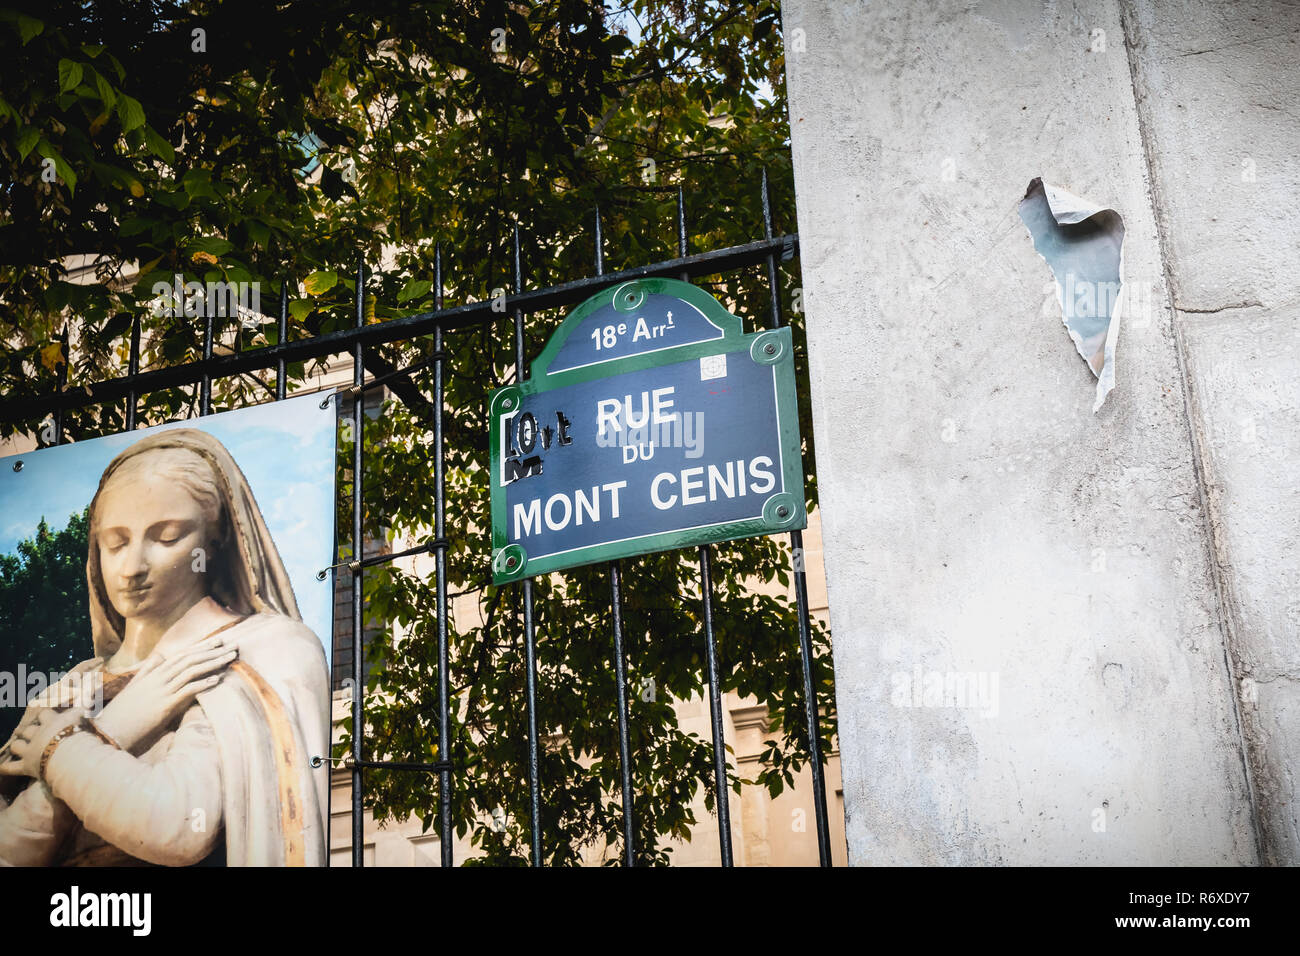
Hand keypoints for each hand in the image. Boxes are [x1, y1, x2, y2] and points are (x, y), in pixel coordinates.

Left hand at [0, 707, 84, 779]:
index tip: (45, 716)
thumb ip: (83, 708)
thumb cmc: (82, 736)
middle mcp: (38, 734)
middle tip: (28, 732)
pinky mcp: (27, 766)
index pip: (44, 714)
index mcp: (52, 722)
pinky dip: (4, 768)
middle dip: (27, 731)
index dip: (44, 715)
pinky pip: (10, 768)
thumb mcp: (84, 717)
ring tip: (19, 747)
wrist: (73, 755)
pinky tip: (0, 768)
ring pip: (17, 746)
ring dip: (17, 746)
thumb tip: (88, 698)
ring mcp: (30, 750)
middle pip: (28, 730)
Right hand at [93, 636, 237, 751]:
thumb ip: (147, 671)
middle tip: (235, 646)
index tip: (219, 641)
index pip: (182, 655)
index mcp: (153, 673)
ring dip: (214, 663)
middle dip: (213, 651)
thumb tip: (159, 655)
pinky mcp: (163, 706)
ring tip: (231, 658)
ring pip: (191, 671)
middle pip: (190, 659)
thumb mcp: (134, 687)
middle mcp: (158, 678)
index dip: (202, 647)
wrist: (108, 732)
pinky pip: (187, 691)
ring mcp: (161, 691)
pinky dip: (203, 684)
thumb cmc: (122, 713)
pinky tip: (218, 679)